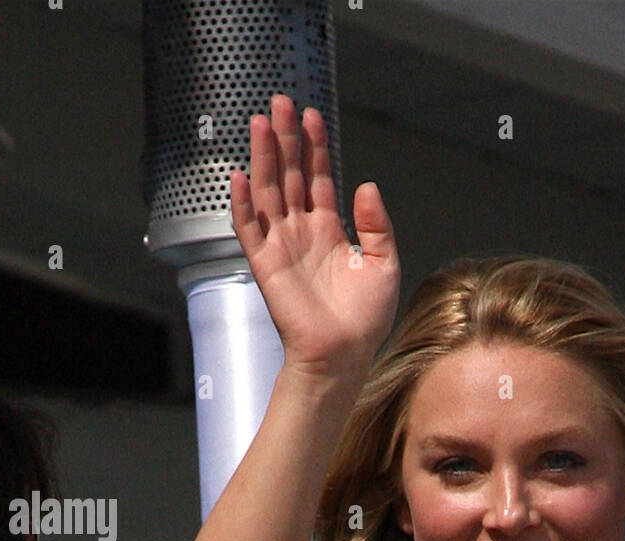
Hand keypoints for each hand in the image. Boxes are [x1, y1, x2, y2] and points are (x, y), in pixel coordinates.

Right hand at [231, 94, 400, 379]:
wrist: (343, 354)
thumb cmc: (364, 319)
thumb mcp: (383, 265)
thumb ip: (377, 225)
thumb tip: (366, 185)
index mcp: (330, 231)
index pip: (319, 178)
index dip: (316, 147)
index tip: (313, 116)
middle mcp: (303, 233)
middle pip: (291, 175)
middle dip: (285, 139)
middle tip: (281, 103)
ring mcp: (282, 246)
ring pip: (268, 191)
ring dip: (263, 158)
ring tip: (261, 122)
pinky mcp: (266, 265)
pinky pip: (249, 229)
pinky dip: (243, 204)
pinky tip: (240, 177)